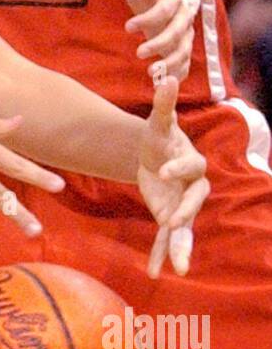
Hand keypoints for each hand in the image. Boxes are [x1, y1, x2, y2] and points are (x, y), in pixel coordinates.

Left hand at [125, 0, 195, 81]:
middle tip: (139, 52)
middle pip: (177, 33)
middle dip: (159, 44)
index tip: (127, 27)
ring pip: (184, 51)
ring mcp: (186, 33)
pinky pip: (185, 63)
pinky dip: (177, 74)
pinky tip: (164, 84)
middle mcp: (184, 17)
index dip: (147, 19)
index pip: (164, 10)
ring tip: (151, 72)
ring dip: (169, 63)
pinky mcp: (182, 46)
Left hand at [137, 77, 208, 277]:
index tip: (164, 171)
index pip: (191, 166)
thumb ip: (163, 104)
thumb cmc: (159, 137)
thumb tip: (166, 77)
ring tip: (178, 269)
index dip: (179, 168)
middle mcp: (192, 186)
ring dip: (180, 246)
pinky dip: (161, 253)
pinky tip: (154, 271)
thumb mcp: (157, 123)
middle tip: (172, 222)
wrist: (155, 155)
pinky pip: (167, 238)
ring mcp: (182, 204)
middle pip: (195, 200)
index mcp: (191, 162)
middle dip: (185, 211)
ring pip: (186, 227)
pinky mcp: (170, 216)